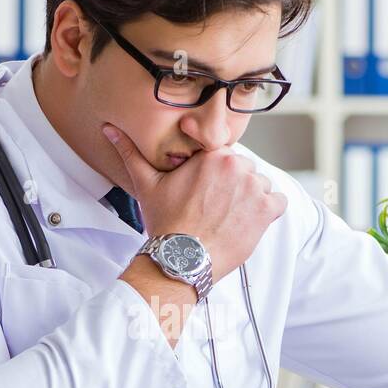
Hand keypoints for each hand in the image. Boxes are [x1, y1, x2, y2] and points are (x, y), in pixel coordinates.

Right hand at [100, 123, 286, 284]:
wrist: (181, 258)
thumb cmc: (165, 223)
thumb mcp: (147, 184)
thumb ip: (130, 152)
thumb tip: (108, 129)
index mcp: (212, 154)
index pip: (225, 155)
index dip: (216, 175)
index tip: (207, 192)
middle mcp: (237, 165)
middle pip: (243, 170)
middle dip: (232, 186)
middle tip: (214, 209)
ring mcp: (254, 187)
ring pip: (260, 185)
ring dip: (250, 199)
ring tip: (227, 218)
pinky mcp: (267, 210)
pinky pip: (278, 202)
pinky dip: (267, 212)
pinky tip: (246, 222)